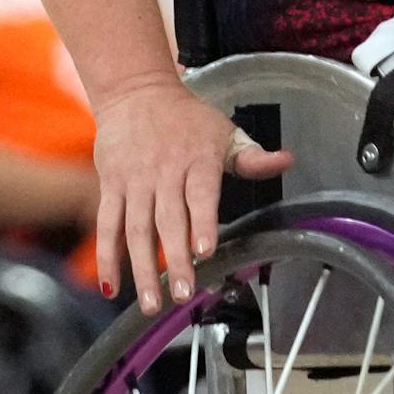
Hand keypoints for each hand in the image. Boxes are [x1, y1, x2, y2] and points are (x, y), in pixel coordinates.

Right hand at [92, 75, 291, 311]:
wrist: (136, 91)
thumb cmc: (185, 117)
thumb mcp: (223, 131)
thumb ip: (253, 157)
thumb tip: (287, 161)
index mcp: (197, 159)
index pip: (199, 194)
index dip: (201, 222)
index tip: (204, 250)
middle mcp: (164, 171)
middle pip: (167, 220)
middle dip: (174, 260)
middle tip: (182, 293)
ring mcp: (134, 180)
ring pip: (136, 229)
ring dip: (143, 269)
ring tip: (152, 303)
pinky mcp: (110, 185)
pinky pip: (107, 224)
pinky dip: (106, 256)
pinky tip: (111, 286)